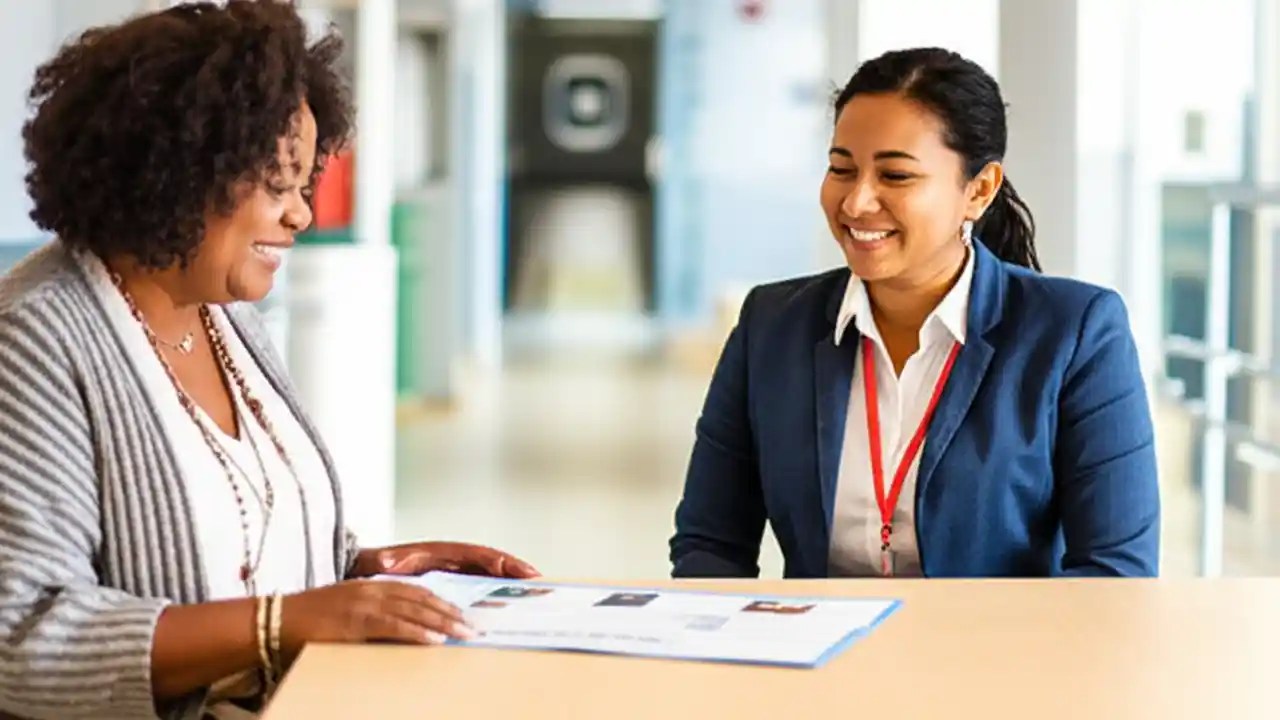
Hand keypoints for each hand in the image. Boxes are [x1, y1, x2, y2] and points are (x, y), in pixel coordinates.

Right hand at [279, 580, 473, 662]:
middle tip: (473, 626)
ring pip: (413, 610)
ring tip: (463, 633)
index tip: (461, 613)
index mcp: (370, 584)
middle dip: (450, 612)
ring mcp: (363, 603)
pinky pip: (394, 626)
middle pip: (421, 598)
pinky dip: (417, 632)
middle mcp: (371, 589)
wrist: (273, 620)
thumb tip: (398, 625)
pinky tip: (434, 640)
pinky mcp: (355, 621)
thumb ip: (370, 611)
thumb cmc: (305, 618)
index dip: (441, 601)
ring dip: (442, 622)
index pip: (416, 590)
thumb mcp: (344, 608)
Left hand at [350, 541, 539, 579]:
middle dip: (517, 572)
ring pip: (491, 575)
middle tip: (540, 584)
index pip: (483, 555)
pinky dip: (498, 591)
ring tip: (534, 593)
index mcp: (447, 551)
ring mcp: (457, 570)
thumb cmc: (381, 564)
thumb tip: (388, 562)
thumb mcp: (386, 561)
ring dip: (511, 582)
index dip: (506, 563)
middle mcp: (457, 558)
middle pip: (494, 564)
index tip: (524, 572)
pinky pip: (482, 585)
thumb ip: (391, 561)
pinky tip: (510, 603)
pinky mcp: (454, 582)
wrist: (370, 567)